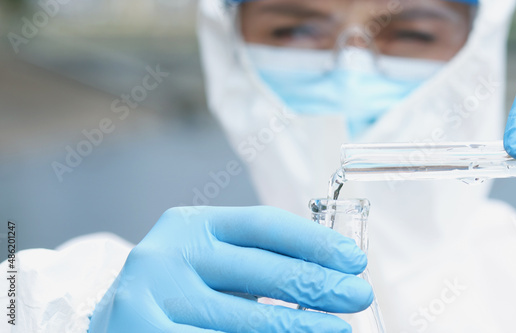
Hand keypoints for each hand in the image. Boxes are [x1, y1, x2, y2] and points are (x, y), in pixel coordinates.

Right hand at [89, 206, 372, 332]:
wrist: (115, 326)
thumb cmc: (180, 295)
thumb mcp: (212, 265)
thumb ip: (259, 261)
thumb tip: (336, 272)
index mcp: (190, 225)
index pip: (264, 225)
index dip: (315, 242)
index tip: (353, 260)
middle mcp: (167, 255)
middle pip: (262, 270)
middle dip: (318, 285)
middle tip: (358, 296)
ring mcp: (152, 298)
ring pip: (246, 319)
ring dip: (300, 326)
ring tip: (338, 330)